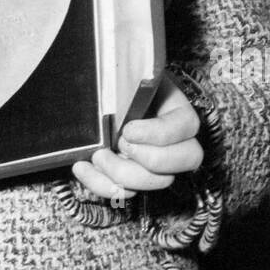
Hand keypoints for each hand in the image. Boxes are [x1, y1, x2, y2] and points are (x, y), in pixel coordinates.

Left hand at [71, 72, 202, 201]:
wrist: (103, 98)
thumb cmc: (118, 85)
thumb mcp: (127, 77)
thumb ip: (130, 83)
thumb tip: (119, 90)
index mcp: (177, 111)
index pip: (186, 125)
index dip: (159, 133)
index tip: (128, 129)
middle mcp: (176, 140)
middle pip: (184, 160)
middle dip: (149, 158)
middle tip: (120, 143)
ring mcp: (158, 163)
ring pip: (158, 182)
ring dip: (123, 174)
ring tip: (97, 156)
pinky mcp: (136, 177)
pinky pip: (128, 192)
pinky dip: (102, 184)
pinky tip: (82, 167)